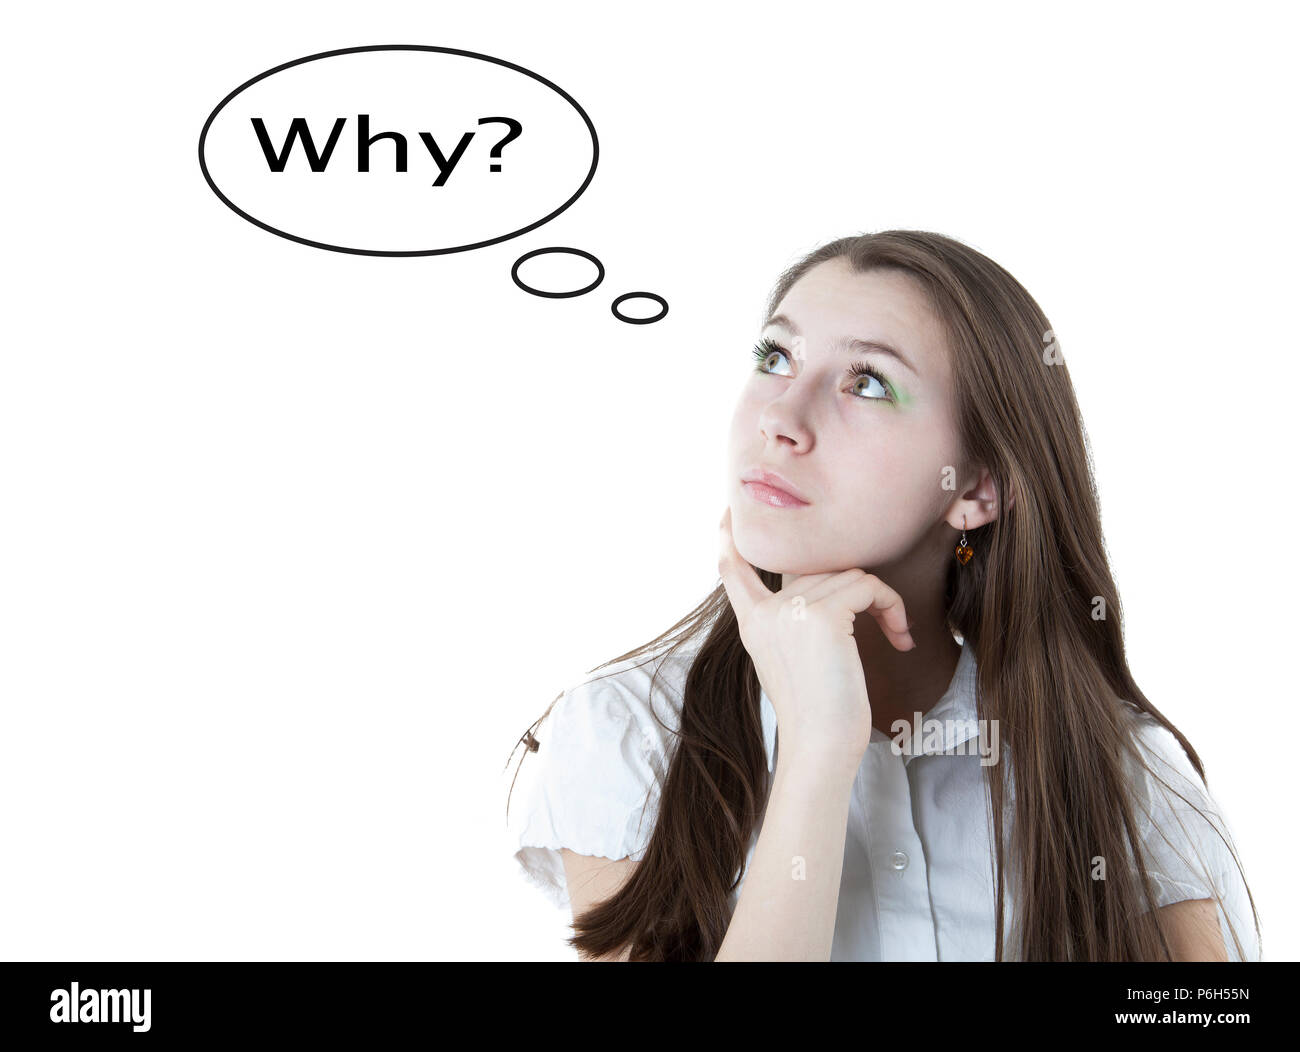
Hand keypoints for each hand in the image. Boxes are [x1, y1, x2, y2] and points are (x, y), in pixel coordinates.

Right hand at [717, 506, 914, 771]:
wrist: (822, 746)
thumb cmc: (819, 712)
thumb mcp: (793, 659)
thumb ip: (794, 618)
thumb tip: (828, 581)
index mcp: (752, 623)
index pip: (732, 568)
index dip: (729, 537)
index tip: (727, 513)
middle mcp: (764, 611)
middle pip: (816, 566)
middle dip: (857, 589)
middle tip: (889, 622)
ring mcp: (789, 609)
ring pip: (848, 573)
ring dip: (881, 601)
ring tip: (895, 635)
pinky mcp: (820, 615)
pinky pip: (867, 586)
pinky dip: (891, 606)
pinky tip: (898, 637)